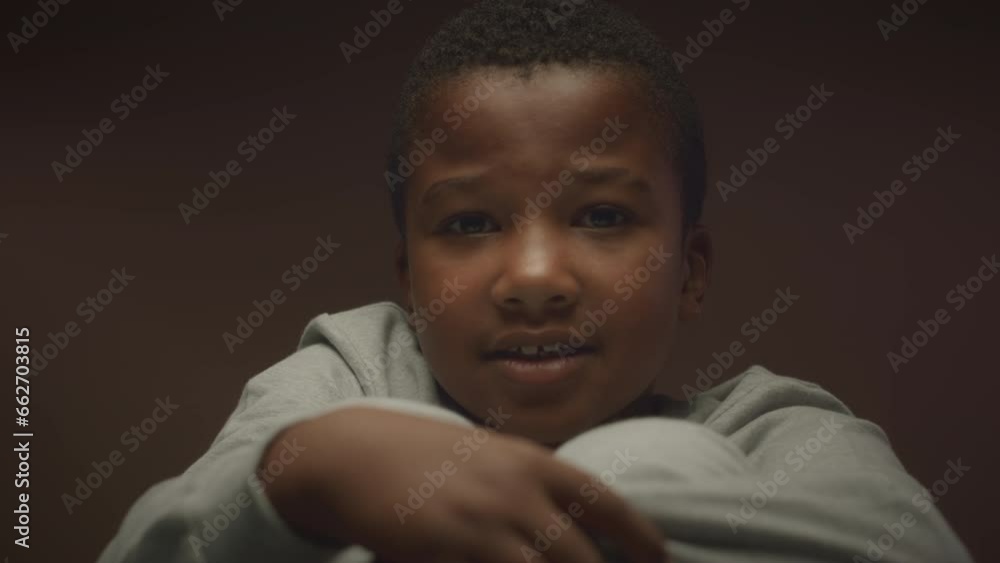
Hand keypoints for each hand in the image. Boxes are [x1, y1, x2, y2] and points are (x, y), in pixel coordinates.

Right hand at [265, 406, 668, 562]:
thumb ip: (532, 481)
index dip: (641, 534)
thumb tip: (575, 511)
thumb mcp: (489, 454)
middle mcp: (516, 489)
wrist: (358, 454)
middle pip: (583, 552)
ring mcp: (482, 520)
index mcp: (531, 461)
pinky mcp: (449, 547)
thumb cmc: (427, 456)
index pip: (604, 499)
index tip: (666, 558)